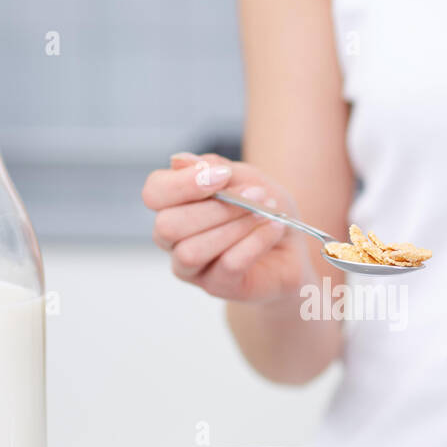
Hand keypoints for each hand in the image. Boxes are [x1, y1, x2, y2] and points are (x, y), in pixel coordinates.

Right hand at [141, 153, 315, 303]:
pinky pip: (228, 265)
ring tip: (266, 212)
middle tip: (256, 194)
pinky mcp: (217, 287)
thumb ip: (213, 167)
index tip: (223, 175)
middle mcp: (173, 240)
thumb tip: (178, 160)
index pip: (154, 193)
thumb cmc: (262, 208)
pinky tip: (274, 228)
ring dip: (234, 226)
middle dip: (215, 207)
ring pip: (192, 250)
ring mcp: (191, 268)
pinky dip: (255, 242)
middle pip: (169, 225)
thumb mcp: (246, 177)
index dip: (182, 184)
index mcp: (172, 206)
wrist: (291, 248)